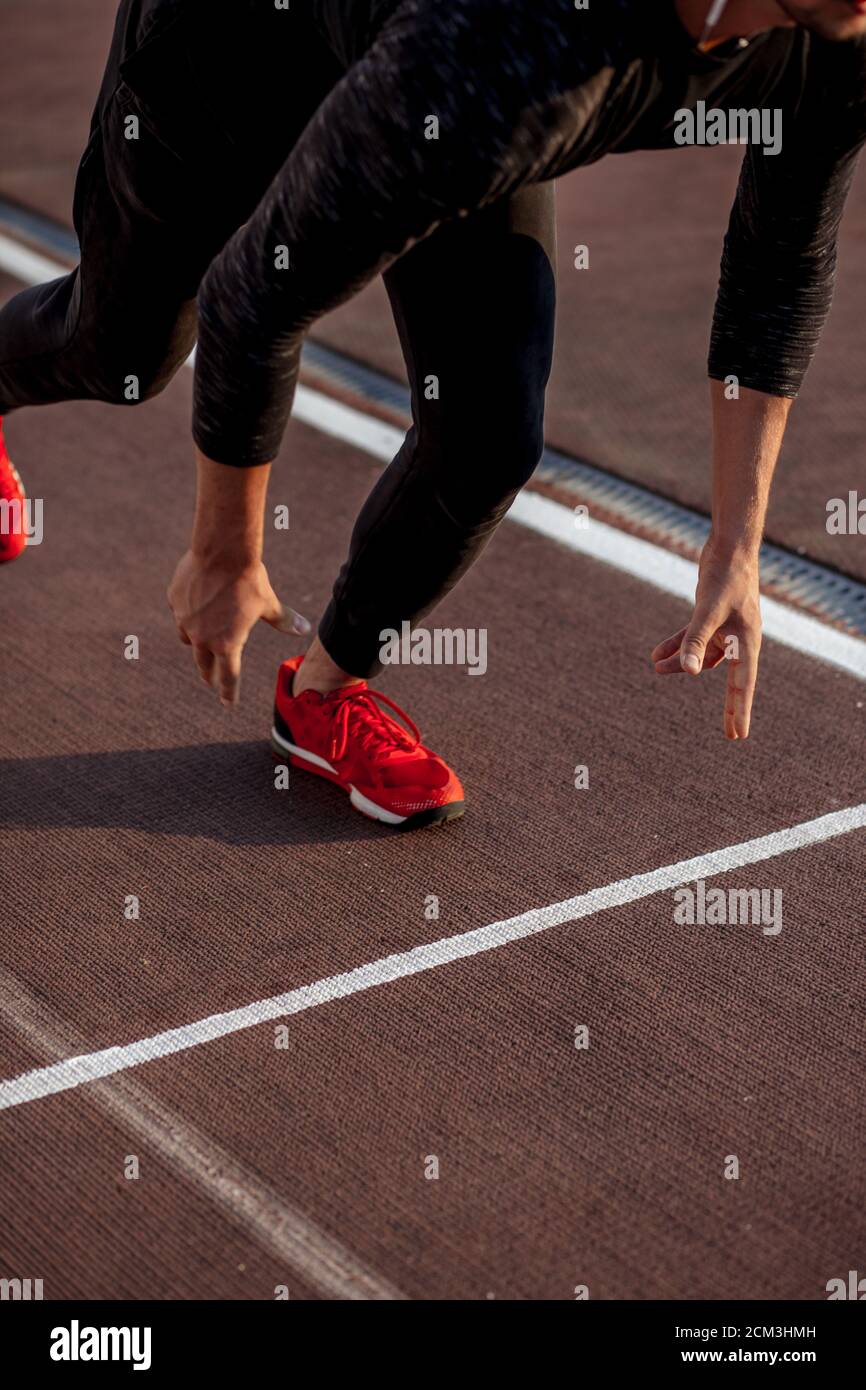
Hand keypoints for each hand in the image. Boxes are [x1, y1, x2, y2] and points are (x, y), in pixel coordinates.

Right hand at [168, 550, 309, 706]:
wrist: (222, 552)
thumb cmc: (249, 580)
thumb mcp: (269, 604)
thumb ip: (284, 621)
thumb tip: (306, 629)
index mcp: (227, 644)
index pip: (228, 677)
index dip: (229, 692)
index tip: (228, 703)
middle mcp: (202, 637)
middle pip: (203, 664)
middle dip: (208, 674)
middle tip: (210, 680)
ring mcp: (184, 620)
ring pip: (188, 639)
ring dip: (196, 643)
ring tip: (202, 640)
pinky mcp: (174, 601)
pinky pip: (180, 613)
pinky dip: (188, 613)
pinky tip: (195, 604)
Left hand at [651, 541, 761, 739]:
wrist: (730, 546)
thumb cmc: (726, 577)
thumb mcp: (707, 611)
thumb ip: (696, 642)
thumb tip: (690, 673)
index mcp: (747, 643)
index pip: (743, 685)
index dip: (739, 711)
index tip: (739, 736)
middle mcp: (740, 640)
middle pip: (732, 680)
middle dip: (728, 705)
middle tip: (730, 734)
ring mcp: (726, 629)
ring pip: (703, 656)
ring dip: (681, 663)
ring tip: (656, 669)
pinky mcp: (712, 616)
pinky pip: (694, 639)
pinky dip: (677, 646)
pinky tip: (655, 655)